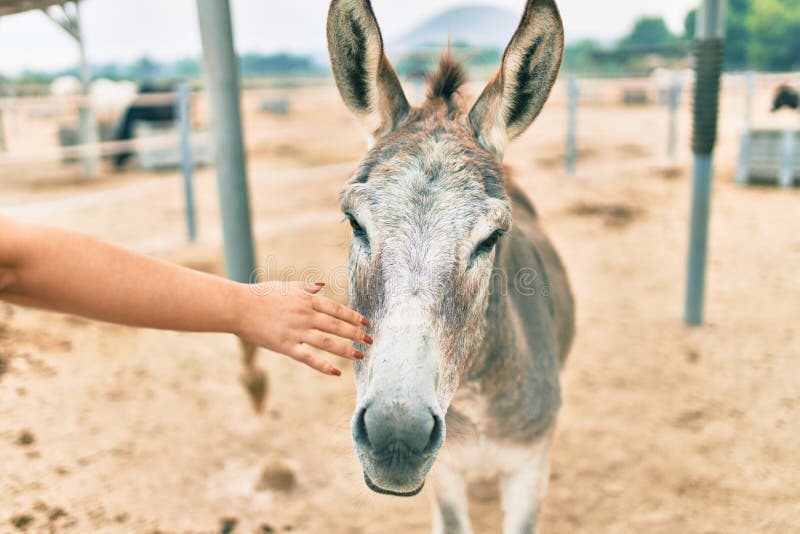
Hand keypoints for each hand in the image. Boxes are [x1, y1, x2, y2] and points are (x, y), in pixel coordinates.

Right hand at [234, 281, 371, 375]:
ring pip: (328, 342)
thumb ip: (306, 288)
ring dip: (346, 349)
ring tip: (360, 355)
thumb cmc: (262, 295)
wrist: (239, 307)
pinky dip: (324, 366)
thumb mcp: (287, 286)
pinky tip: (336, 372)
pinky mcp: (286, 346)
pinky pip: (309, 358)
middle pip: (337, 325)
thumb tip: (322, 286)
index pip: (336, 309)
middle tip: (370, 340)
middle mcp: (305, 315)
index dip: (353, 316)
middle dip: (356, 334)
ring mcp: (296, 331)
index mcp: (307, 299)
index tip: (366, 323)